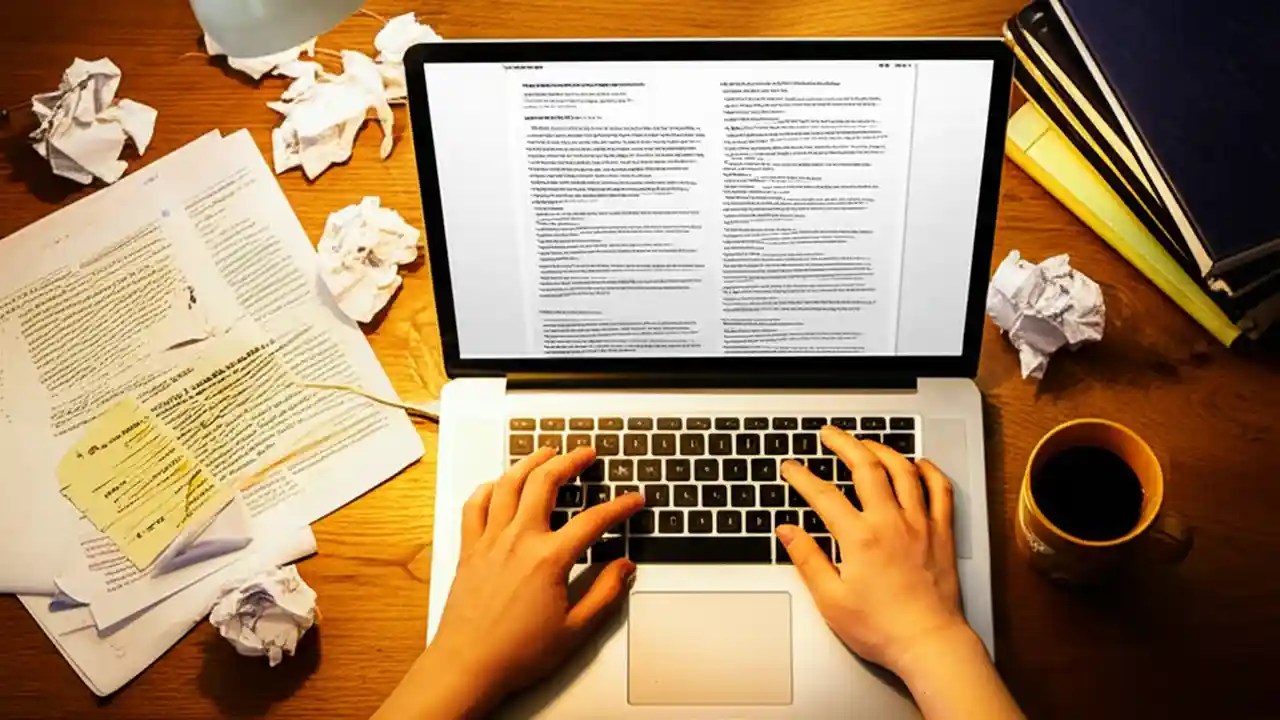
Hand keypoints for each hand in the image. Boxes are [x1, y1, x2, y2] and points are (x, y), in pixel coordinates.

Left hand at [427, 446, 642, 707]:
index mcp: (548, 559)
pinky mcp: (469, 549)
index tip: (633, 499)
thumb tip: (624, 568)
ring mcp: (490, 541)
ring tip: (546, 451)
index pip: (593, 521)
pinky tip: (497, 482)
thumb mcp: (575, 630)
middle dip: (570, 461)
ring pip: (508, 485)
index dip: (619, 507)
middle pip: (546, 483)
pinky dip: (487, 487)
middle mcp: (518, 541)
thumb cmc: (517, 653)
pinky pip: (475, 506)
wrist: (467, 666)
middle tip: (586, 452)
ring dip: (530, 462)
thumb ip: (605, 594)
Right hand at [777, 427, 966, 674]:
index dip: (802, 477)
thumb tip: (788, 532)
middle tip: (829, 435)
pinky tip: (918, 463)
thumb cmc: (882, 628)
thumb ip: (807, 559)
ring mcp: (919, 524)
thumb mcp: (831, 599)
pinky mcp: (941, 532)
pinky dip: (928, 470)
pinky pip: (939, 490)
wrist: (929, 643)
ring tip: (866, 444)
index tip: (791, 468)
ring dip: (881, 450)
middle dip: (843, 444)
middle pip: (865, 467)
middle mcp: (890, 523)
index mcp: (859, 538)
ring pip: (902, 470)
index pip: (823, 495)